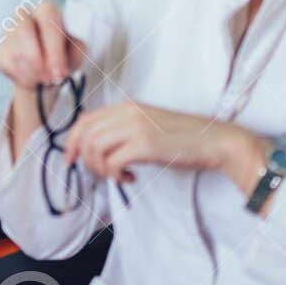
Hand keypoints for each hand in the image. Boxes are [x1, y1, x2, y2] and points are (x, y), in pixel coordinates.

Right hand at [0, 0, 86, 89]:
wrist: (48, 71)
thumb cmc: (66, 55)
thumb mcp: (78, 50)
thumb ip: (75, 47)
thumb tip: (63, 54)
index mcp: (46, 10)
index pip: (47, 21)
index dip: (53, 48)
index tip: (60, 71)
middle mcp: (24, 15)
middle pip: (23, 31)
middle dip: (38, 60)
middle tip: (50, 79)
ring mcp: (9, 32)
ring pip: (15, 52)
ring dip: (33, 72)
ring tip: (46, 80)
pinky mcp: (1, 50)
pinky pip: (8, 64)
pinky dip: (23, 77)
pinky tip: (33, 79)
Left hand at [64, 101, 267, 192]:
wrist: (214, 140)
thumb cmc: (183, 138)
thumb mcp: (147, 126)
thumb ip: (123, 131)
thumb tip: (97, 150)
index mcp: (127, 106)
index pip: (85, 120)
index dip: (72, 141)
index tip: (71, 160)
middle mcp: (128, 112)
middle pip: (85, 134)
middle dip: (84, 159)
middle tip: (98, 173)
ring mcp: (136, 127)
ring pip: (95, 148)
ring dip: (100, 169)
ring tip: (118, 175)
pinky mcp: (145, 145)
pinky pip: (112, 162)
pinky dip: (115, 175)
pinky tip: (129, 177)